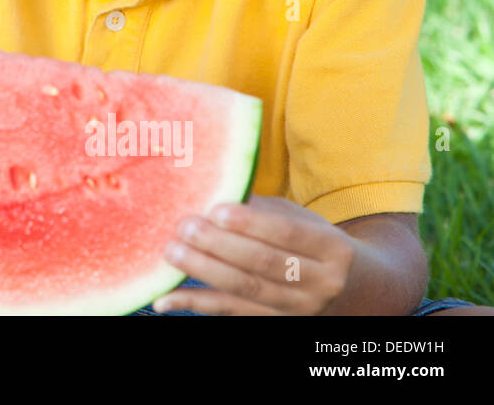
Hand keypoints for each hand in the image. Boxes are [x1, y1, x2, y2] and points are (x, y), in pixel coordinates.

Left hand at [153, 195, 355, 314]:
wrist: (346, 286)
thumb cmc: (309, 240)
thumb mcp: (299, 218)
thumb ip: (261, 208)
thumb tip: (213, 188)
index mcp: (332, 248)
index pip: (288, 234)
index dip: (251, 222)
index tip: (215, 209)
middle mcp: (320, 283)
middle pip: (264, 264)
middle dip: (220, 245)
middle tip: (185, 227)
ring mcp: (297, 309)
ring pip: (246, 290)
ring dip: (204, 271)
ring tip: (172, 252)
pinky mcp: (273, 323)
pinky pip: (229, 313)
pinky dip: (194, 305)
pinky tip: (164, 299)